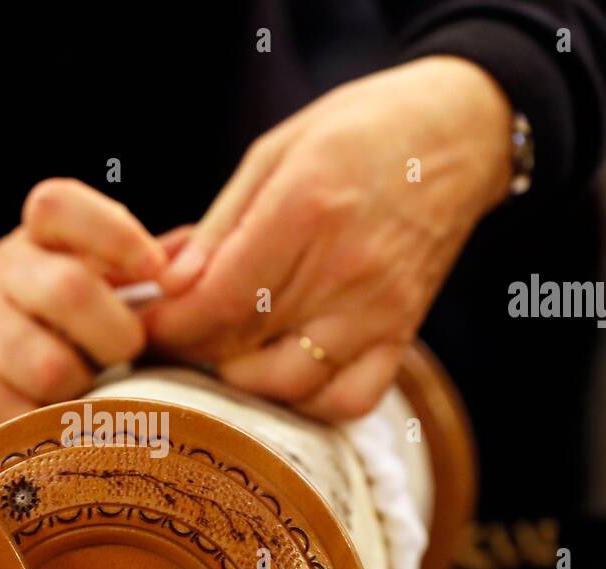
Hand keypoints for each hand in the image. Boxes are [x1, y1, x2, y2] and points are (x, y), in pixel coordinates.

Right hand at [0, 178, 166, 427]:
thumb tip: (201, 265)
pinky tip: (40, 434)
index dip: (115, 235)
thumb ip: (144, 276)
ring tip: (74, 402)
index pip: (62, 207)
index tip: (156, 273)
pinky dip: (41, 435)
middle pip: (71, 291)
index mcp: (37, 239)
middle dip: (114, 339)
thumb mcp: (87, 289)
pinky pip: (12, 417)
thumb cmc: (43, 330)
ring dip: (78, 397)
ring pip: (47, 367)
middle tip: (117, 363)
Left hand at [143, 56, 512, 419]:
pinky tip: (284, 371)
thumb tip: (166, 283)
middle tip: (168, 333)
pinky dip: (307, 400)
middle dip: (189, 347)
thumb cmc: (360, 130)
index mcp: (307, 209)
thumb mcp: (276, 153)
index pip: (219, 299)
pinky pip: (348, 399)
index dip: (170, 323)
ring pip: (288, 382)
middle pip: (242, 343)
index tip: (143, 323)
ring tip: (223, 347)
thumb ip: (219, 226)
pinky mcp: (403, 332)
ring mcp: (379, 308)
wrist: (462, 132)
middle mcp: (346, 269)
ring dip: (240, 376)